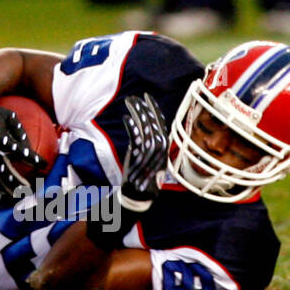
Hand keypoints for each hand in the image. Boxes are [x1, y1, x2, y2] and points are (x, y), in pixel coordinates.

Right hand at [0, 88, 44, 196]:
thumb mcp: (9, 117)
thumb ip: (20, 132)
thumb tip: (28, 147)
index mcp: (2, 139)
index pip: (23, 154)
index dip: (35, 160)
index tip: (43, 165)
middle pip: (8, 174)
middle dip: (19, 184)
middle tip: (29, 192)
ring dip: (5, 188)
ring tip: (14, 196)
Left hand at [119, 93, 167, 207]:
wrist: (141, 193)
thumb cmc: (144, 173)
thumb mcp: (150, 153)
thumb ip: (149, 139)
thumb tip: (144, 123)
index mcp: (164, 144)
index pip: (161, 121)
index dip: (154, 108)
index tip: (147, 97)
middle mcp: (160, 146)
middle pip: (152, 121)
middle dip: (144, 107)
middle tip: (135, 96)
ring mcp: (150, 150)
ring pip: (144, 126)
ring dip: (137, 112)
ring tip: (130, 101)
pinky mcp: (140, 155)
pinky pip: (136, 136)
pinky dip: (131, 126)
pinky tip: (126, 117)